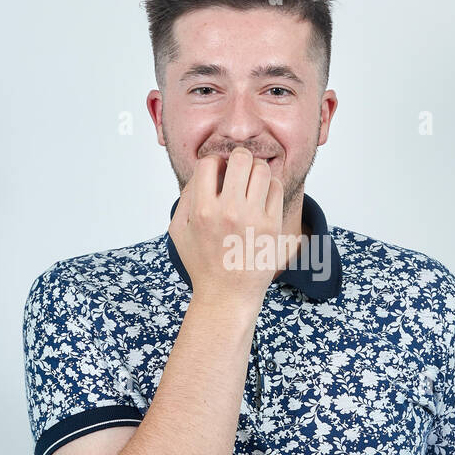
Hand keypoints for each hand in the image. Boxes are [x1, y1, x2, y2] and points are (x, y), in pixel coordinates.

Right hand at [169, 148, 299, 308]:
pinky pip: (276, 188)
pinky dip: (270, 187)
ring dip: (257, 170)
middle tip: (239, 171)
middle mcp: (228, 211)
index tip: (218, 174)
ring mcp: (253, 218)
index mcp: (202, 210)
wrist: (227, 296)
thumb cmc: (202, 264)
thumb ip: (184, 198)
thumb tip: (201, 172)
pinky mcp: (272, 226)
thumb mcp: (178, 232)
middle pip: (240, 158)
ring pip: (262, 169)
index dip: (214, 163)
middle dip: (239, 159)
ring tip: (252, 183)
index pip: (209, 162)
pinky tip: (262, 198)